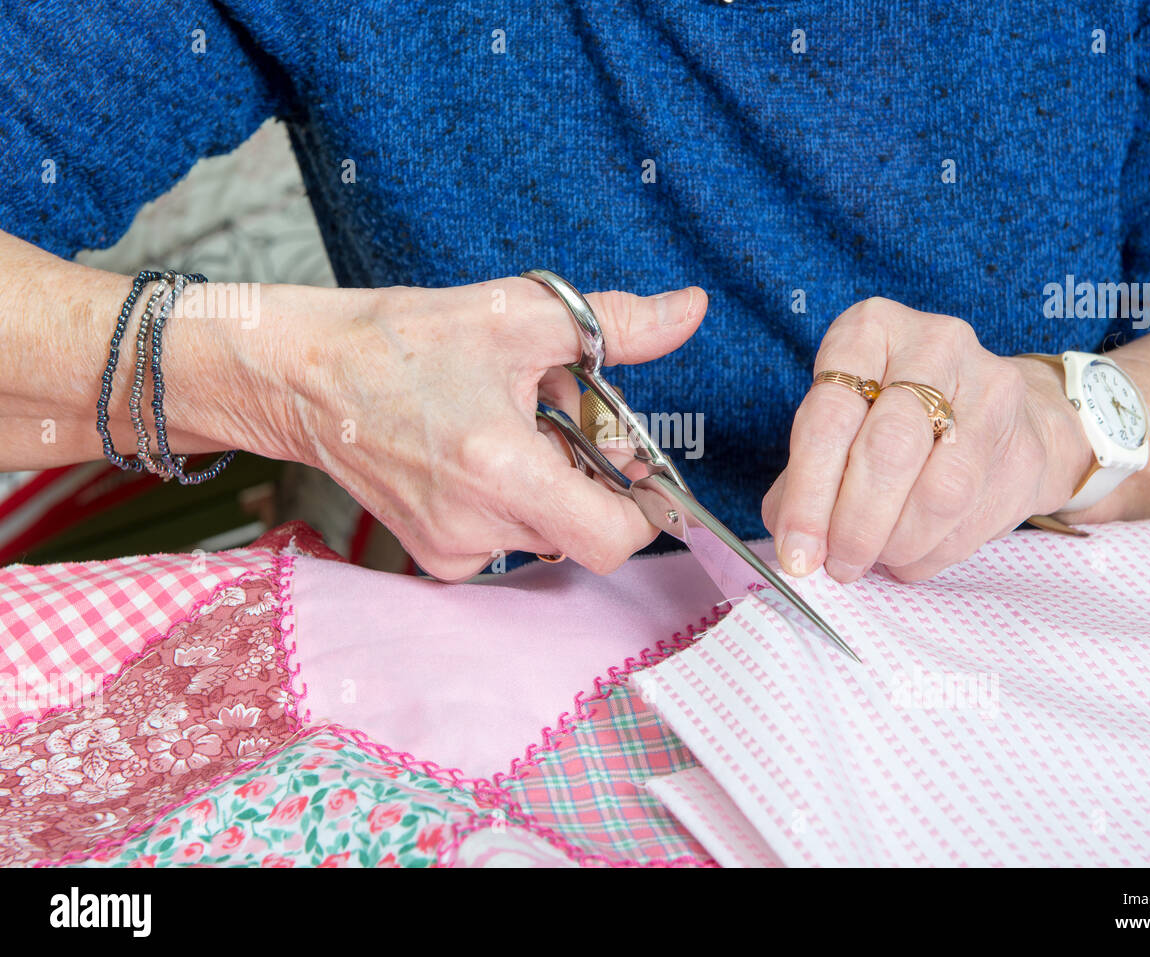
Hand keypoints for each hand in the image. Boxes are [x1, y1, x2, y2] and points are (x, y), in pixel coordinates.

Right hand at [275, 278, 704, 580]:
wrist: (306, 375)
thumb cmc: (402, 341)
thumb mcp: (518, 316)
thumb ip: (618, 323)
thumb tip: (690, 311)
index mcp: (502, 471)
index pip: (611, 540)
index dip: (644, 509)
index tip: (640, 469)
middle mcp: (476, 525)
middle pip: (584, 533)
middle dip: (596, 483)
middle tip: (567, 424)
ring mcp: (449, 549)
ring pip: (547, 534)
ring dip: (553, 488)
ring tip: (513, 430)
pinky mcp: (431, 557)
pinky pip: (506, 541)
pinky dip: (513, 504)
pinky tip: (481, 458)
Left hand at [762, 297, 1092, 582]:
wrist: (1008, 417)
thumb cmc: (899, 419)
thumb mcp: (842, 422)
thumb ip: (806, 475)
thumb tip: (792, 537)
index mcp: (871, 330)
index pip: (830, 414)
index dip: (808, 493)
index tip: (796, 549)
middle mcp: (935, 345)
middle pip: (888, 449)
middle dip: (854, 525)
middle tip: (837, 565)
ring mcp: (990, 392)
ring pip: (937, 492)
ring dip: (895, 545)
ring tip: (873, 560)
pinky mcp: (1025, 446)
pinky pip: (969, 520)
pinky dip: (928, 555)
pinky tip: (910, 554)